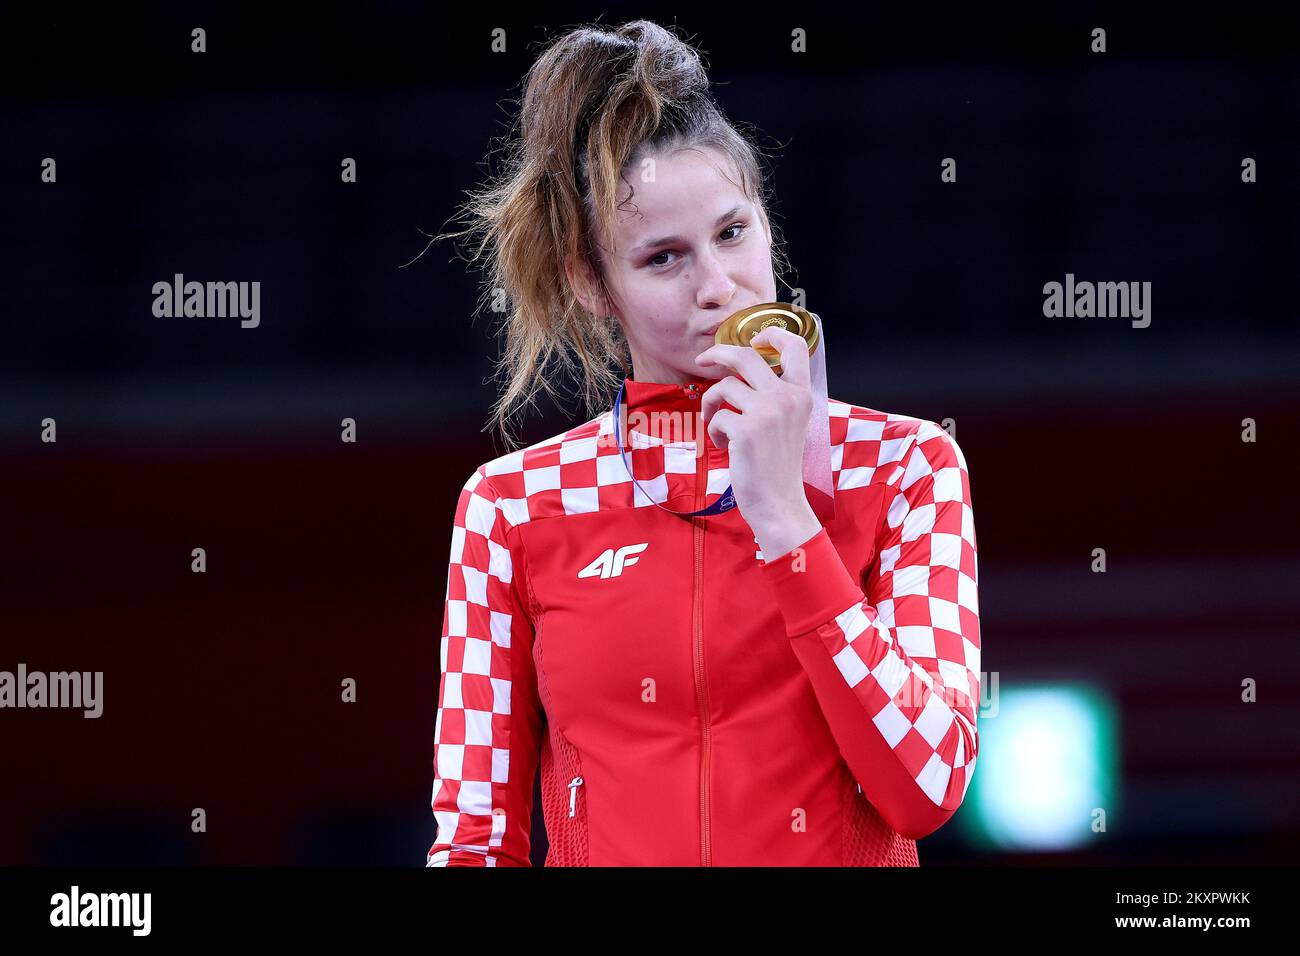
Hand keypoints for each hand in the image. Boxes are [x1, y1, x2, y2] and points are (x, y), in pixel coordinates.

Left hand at [696, 326, 820, 554]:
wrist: (779, 503)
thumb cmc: (777, 467)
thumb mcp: (788, 425)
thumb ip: (775, 397)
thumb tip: (740, 374)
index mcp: (802, 395)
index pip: (795, 347)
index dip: (772, 333)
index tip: (753, 339)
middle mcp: (787, 398)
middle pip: (745, 356)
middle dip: (718, 353)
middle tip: (703, 360)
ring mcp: (767, 412)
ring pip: (724, 388)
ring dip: (712, 406)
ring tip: (718, 428)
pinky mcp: (745, 429)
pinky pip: (716, 417)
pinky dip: (713, 432)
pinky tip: (725, 448)